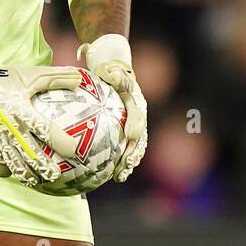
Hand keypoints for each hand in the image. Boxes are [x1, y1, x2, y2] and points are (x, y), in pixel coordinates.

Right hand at [0, 64, 84, 190]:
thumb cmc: (8, 77)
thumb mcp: (33, 74)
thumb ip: (57, 77)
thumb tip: (79, 79)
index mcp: (22, 111)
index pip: (46, 130)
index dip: (61, 142)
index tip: (75, 150)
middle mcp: (11, 127)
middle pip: (30, 155)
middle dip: (44, 168)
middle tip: (56, 175)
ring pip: (13, 163)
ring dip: (26, 174)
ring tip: (37, 181)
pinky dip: (6, 170)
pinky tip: (13, 172)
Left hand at [78, 36, 146, 182]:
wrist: (113, 74)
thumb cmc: (109, 71)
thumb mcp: (111, 69)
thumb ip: (113, 73)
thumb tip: (112, 73)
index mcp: (137, 102)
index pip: (137, 114)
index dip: (135, 124)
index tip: (130, 135)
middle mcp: (138, 117)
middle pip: (139, 137)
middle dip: (134, 152)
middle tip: (127, 164)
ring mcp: (133, 127)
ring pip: (133, 148)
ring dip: (128, 163)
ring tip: (119, 177)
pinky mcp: (124, 135)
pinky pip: (122, 151)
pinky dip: (117, 163)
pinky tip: (106, 176)